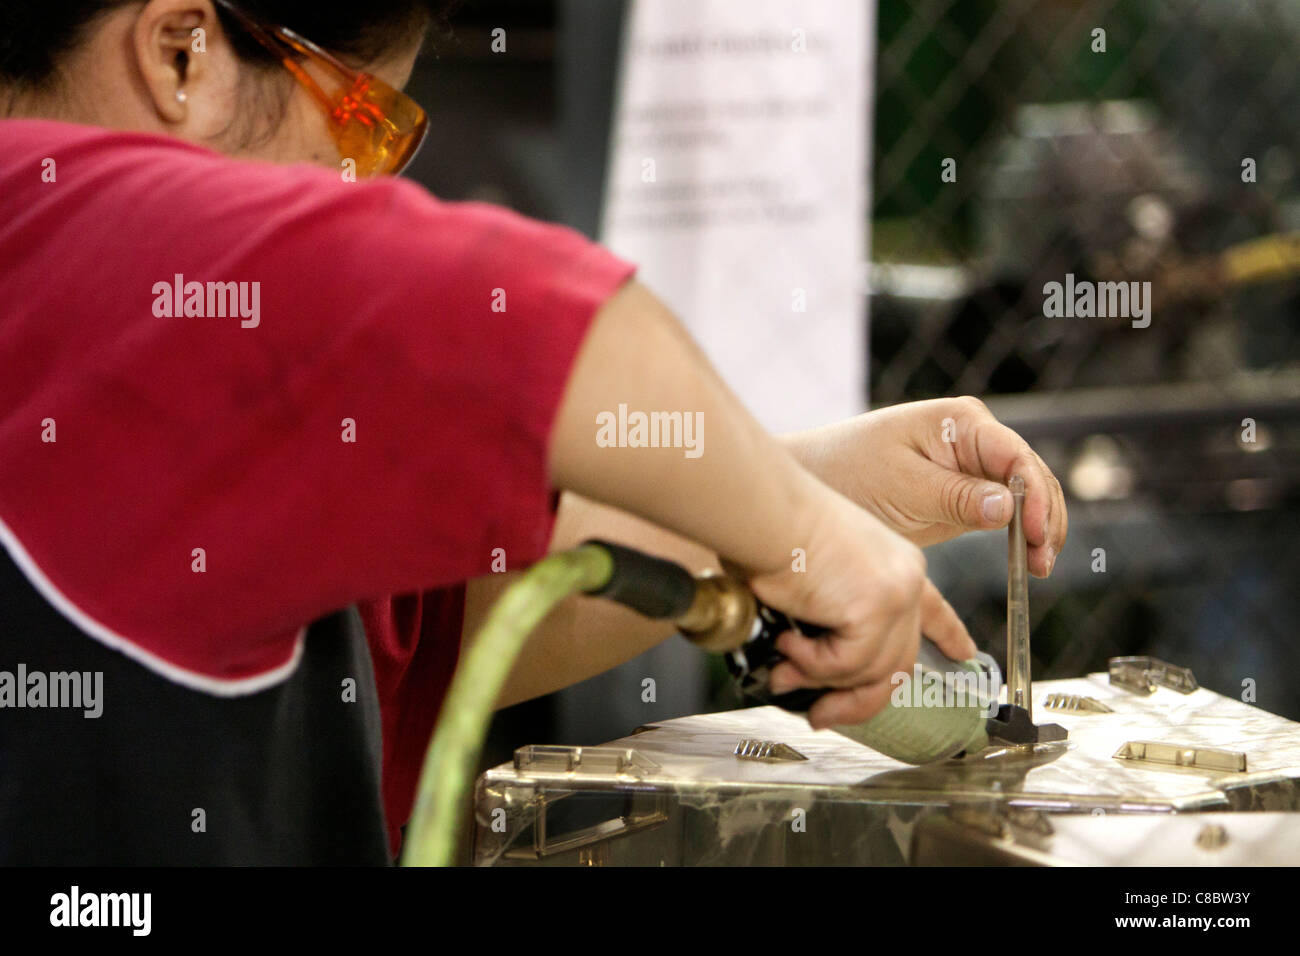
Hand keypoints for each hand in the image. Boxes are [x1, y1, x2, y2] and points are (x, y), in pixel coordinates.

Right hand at [744, 487, 976, 727]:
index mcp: (895, 564)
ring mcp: (896, 594)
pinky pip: (845, 664)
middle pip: (898, 661)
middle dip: (856, 699)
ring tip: (783, 670)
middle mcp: (905, 578)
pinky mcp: (875, 608)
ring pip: (869, 671)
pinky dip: (811, 664)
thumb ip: (824, 625)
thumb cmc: (773, 534)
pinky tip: (787, 643)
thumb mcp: (816, 581)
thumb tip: (800, 672)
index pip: (934, 609)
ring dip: (819, 680)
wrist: (766, 512)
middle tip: (820, 714)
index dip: (949, 635)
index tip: (964, 654)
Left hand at [783, 397, 1067, 577]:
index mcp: (960, 422)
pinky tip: (1026, 562)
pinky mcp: (964, 492)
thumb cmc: (848, 472)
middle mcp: (975, 437)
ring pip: (1026, 496)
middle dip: (1043, 518)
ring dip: (1038, 529)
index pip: (1016, 457)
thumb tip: (1007, 505)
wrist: (815, 482)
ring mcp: (972, 464)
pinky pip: (1006, 512)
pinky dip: (1020, 535)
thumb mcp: (900, 487)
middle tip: (1040, 564)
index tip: (1034, 536)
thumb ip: (954, 495)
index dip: (1034, 497)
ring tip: (1037, 568)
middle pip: (1030, 475)